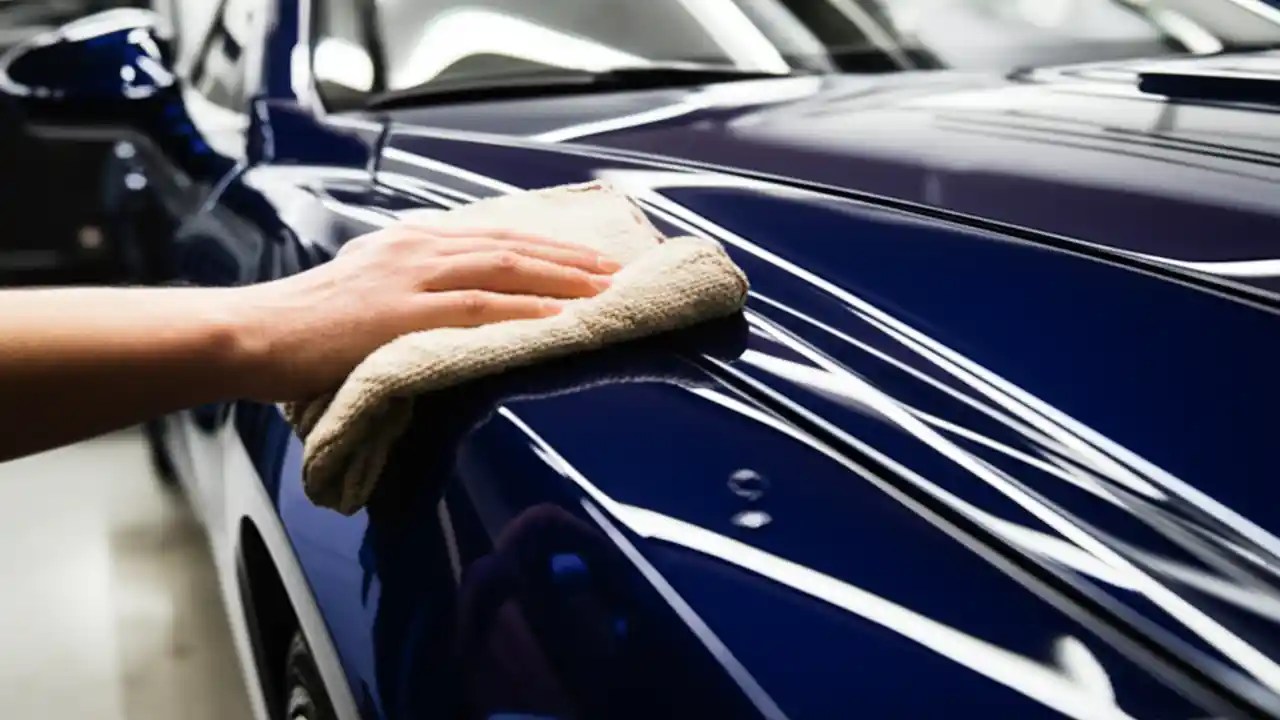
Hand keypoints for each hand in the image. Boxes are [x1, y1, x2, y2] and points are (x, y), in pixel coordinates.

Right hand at [232, 224, 619, 400]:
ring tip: (603, 290)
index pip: (493, 236)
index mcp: (410, 241)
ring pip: (503, 268)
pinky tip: (559, 315)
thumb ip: (414, 288)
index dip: (545, 246)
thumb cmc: (308, 324)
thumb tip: (459, 303)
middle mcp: (416, 247)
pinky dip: (524, 308)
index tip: (585, 257)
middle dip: (568, 257)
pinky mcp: (402, 312)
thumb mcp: (367, 288)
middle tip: (614, 269)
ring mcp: (409, 276)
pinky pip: (478, 307)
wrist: (257, 334)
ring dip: (560, 278)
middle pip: (509, 245)